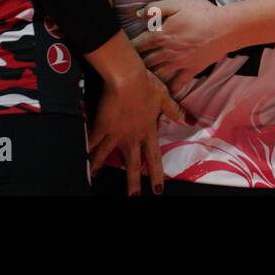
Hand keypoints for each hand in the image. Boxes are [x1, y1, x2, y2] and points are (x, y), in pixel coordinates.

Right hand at [88, 69, 186, 194]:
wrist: (128, 79)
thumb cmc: (147, 86)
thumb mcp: (164, 98)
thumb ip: (176, 112)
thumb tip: (193, 122)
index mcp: (147, 131)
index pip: (153, 158)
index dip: (155, 174)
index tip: (157, 190)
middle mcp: (132, 136)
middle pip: (132, 164)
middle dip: (132, 182)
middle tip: (133, 196)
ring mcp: (116, 133)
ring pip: (107, 154)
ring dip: (101, 165)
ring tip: (95, 175)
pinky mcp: (102, 125)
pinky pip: (93, 140)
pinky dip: (87, 148)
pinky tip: (81, 154)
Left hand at [131, 0, 230, 95]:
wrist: (225, 28)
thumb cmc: (201, 13)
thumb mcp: (177, 4)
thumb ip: (156, 8)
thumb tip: (139, 14)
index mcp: (161, 35)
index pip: (138, 44)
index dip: (127, 48)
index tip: (120, 52)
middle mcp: (167, 52)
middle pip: (145, 62)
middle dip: (134, 66)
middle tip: (125, 70)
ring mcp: (179, 63)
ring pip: (158, 75)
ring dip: (148, 78)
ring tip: (140, 81)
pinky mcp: (191, 70)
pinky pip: (177, 84)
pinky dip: (169, 89)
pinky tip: (163, 93)